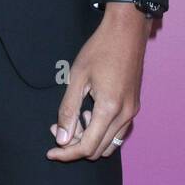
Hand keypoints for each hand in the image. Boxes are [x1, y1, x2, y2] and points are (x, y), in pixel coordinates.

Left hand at [47, 3, 150, 161]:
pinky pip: (118, 132)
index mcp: (109, 109)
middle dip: (75, 145)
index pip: (87, 147)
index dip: (67, 153)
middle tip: (57, 129)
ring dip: (90, 140)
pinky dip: (102, 133)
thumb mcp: (77, 77)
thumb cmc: (100, 49)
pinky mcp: (134, 106)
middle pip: (98, 150)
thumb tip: (61, 139)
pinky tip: (90, 114)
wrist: (126, 31)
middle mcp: (125, 115)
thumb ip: (68, 110)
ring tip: (75, 120)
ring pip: (110, 144)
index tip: (50, 151)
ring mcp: (132, 112)